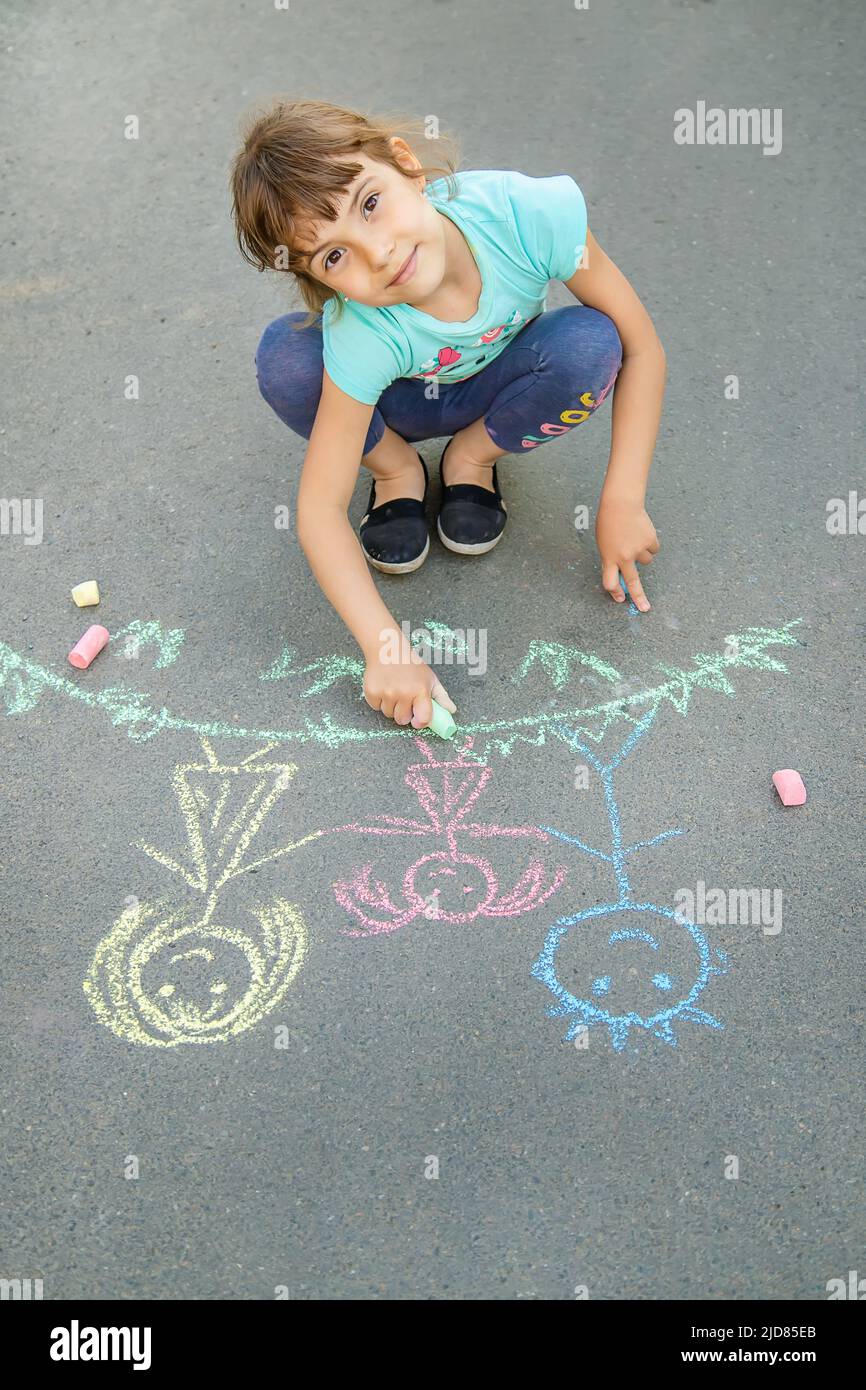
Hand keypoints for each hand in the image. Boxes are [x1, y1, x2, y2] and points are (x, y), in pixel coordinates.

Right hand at [363, 646, 456, 729]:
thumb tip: (452, 710)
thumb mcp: (429, 678)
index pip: (423, 719)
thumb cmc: (411, 665)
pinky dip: (378, 701)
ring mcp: (386, 693)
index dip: (420, 722)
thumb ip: (442, 697)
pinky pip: (376, 707)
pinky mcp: (372, 692)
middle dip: (403, 713)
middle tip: (404, 699)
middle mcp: (403, 693)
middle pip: (402, 720)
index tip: (417, 720)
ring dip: (391, 707)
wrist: (388, 649)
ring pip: (388, 714)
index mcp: (420, 691)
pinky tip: (383, 687)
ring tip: (393, 691)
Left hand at [596, 494, 659, 612]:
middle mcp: (624, 556)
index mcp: (609, 557)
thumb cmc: (609, 522)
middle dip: (639, 597)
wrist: (621, 504)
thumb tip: (624, 574)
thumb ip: (612, 558)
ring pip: (646, 562)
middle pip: (632, 582)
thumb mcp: (604, 543)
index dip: (615, 592)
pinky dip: (650, 545)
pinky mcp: (650, 541)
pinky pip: (653, 549)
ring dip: (642, 555)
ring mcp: (638, 549)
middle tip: (645, 608)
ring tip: (634, 540)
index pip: (610, 582)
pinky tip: (642, 534)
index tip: (620, 599)